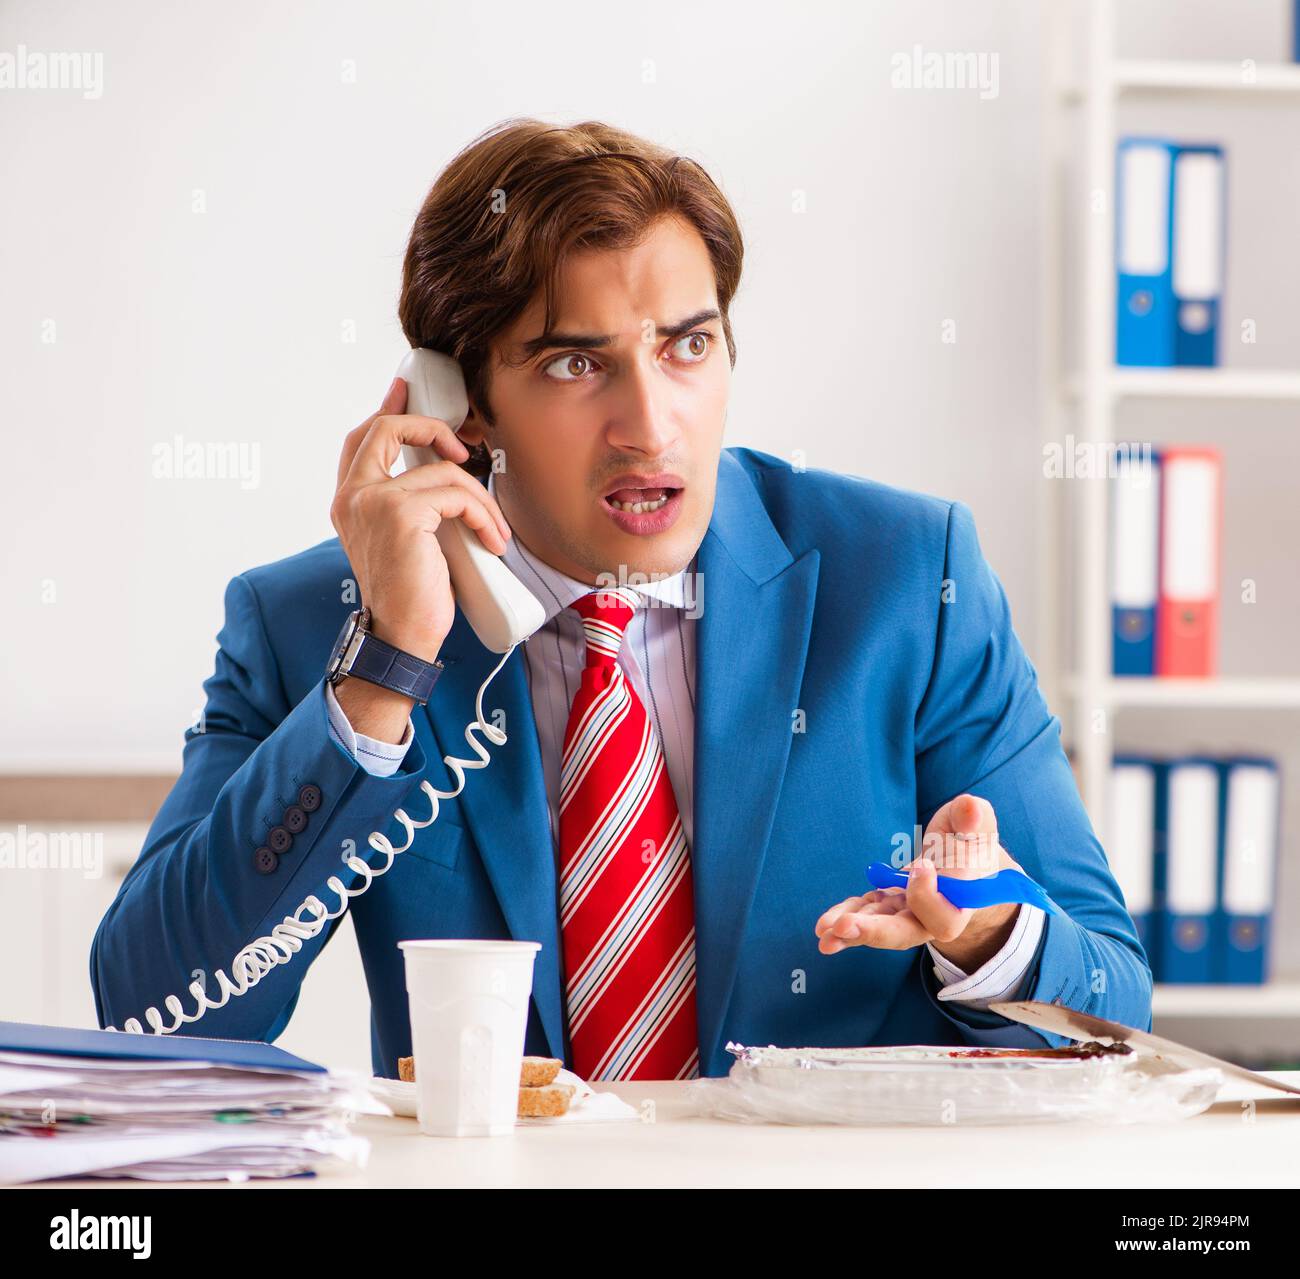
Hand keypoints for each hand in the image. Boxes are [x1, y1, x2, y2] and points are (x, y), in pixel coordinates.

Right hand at [330, 376, 511, 662]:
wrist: (401, 636)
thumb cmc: (409, 595)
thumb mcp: (404, 540)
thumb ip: (410, 504)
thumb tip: (443, 474)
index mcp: (349, 501)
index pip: (361, 439)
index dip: (388, 409)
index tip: (405, 390)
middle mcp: (353, 496)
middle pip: (388, 429)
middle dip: (431, 427)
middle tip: (462, 448)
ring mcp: (374, 501)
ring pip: (442, 470)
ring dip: (480, 499)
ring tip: (494, 531)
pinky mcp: (403, 513)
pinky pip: (457, 494)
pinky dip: (483, 516)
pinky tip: (492, 542)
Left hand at [815, 794, 1021, 971]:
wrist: (963, 860)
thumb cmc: (970, 841)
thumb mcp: (977, 825)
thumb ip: (974, 819)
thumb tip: (969, 807)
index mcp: (959, 904)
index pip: (943, 916)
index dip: (928, 896)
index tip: (921, 864)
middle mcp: (930, 917)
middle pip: (905, 933)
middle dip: (874, 931)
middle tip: (844, 927)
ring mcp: (906, 913)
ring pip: (878, 928)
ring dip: (850, 929)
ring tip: (823, 932)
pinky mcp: (887, 905)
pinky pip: (865, 913)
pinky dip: (844, 915)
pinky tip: (823, 924)